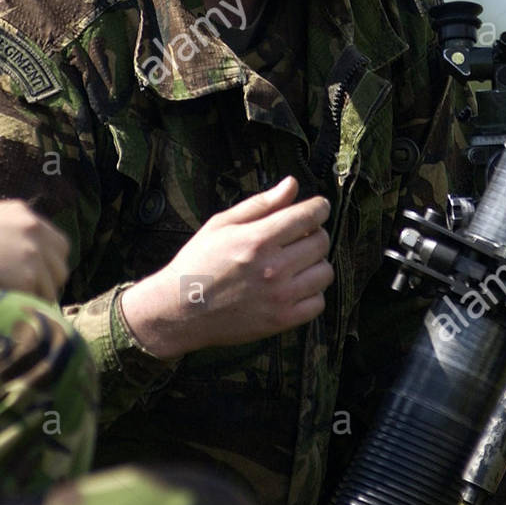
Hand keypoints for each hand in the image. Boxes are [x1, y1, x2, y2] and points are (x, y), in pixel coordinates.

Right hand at [0, 200, 69, 301]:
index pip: (58, 244)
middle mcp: (33, 229)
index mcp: (23, 213)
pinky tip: (6, 306)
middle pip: (60, 266)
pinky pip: (38, 300)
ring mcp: (32, 252)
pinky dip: (25, 306)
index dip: (49, 264)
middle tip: (26, 296)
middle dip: (47, 283)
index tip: (36, 277)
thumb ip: (12, 233)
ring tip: (12, 302)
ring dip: (36, 298)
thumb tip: (28, 259)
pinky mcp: (26, 276)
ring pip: (52, 286)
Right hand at [120, 176, 332, 359]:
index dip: (319, 208)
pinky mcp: (282, 320)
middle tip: (299, 236)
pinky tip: (295, 286)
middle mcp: (273, 268)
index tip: (318, 208)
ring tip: (297, 263)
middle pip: (321, 242)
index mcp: (258, 239)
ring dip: (315, 263)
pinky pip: (318, 302)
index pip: (309, 216)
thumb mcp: (222, 224)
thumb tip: (292, 184)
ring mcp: (280, 296)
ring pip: (325, 272)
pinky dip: (312, 293)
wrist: (180, 310)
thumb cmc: (198, 262)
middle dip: (315, 233)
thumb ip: (261, 203)